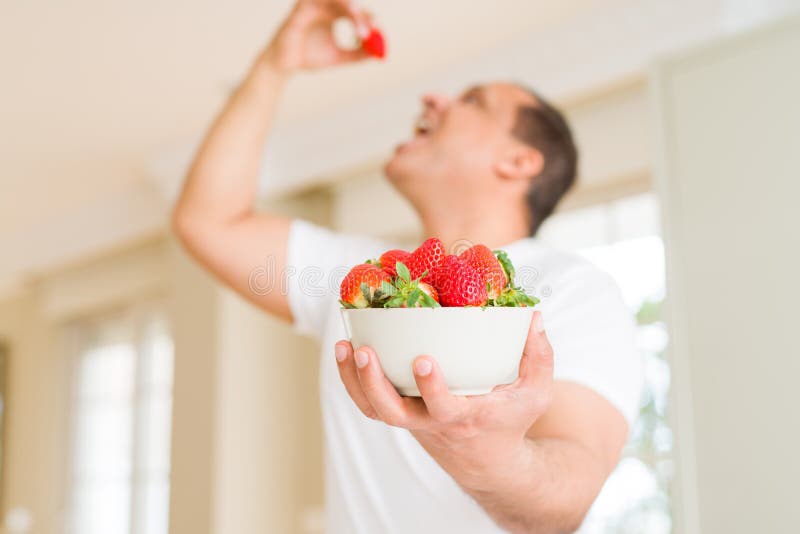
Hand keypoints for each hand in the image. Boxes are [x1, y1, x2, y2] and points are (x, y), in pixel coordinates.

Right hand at [262, 0, 372, 72]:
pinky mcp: (301, 8)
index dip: (369, 20)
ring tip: (360, 26)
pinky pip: (316, 2)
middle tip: (372, 29)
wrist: (285, 65)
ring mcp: (313, 5)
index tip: (378, 32)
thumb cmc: (309, 58)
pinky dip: (332, 8)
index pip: (356, 11)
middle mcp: (324, 6)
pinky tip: (341, 18)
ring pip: (336, 0)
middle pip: (349, 3)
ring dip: (350, 9)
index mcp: (334, 14)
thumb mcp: (339, 58)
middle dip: (363, 15)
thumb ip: (358, 54)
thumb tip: (380, 54)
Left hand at [334, 311, 554, 490]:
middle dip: (375, 383)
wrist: (487, 461)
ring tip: (344, 346)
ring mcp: (411, 420)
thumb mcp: (535, 394)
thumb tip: (535, 317)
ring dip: (354, 379)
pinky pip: (368, 402)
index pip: (444, 409)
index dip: (431, 388)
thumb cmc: (511, 420)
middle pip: (394, 412)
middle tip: (365, 352)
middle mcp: (432, 423)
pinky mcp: (399, 413)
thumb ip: (539, 356)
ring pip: (374, 408)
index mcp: (465, 418)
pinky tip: (345, 350)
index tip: (423, 360)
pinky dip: (352, 380)